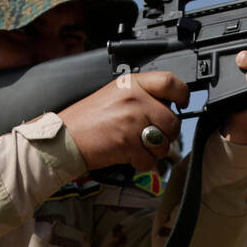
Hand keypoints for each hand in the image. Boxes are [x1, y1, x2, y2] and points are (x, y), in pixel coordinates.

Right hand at [57, 71, 187, 170]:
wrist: (64, 138)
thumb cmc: (87, 120)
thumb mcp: (114, 95)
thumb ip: (141, 96)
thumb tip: (167, 107)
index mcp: (132, 83)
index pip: (171, 82)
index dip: (182, 95)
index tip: (182, 104)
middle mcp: (135, 99)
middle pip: (172, 121)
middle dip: (166, 135)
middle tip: (152, 137)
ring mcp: (132, 121)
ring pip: (163, 143)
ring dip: (153, 152)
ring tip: (136, 147)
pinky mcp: (128, 143)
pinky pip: (149, 160)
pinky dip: (141, 163)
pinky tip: (128, 156)